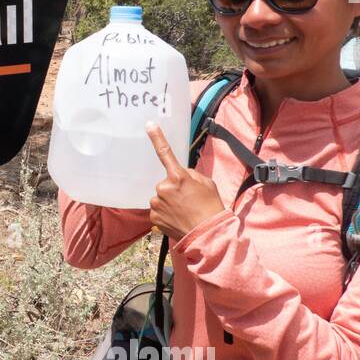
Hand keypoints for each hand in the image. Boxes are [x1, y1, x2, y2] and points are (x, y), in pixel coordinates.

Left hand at [145, 121, 226, 240]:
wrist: (207, 234)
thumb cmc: (210, 207)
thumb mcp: (207, 184)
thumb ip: (190, 175)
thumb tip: (181, 174)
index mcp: (179, 176)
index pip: (165, 153)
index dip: (157, 137)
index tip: (149, 125)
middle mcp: (164, 187)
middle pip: (165, 183)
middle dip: (174, 189)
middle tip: (188, 200)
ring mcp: (157, 202)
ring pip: (160, 197)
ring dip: (169, 202)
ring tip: (184, 211)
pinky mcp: (153, 216)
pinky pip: (157, 210)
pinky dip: (165, 213)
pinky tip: (177, 218)